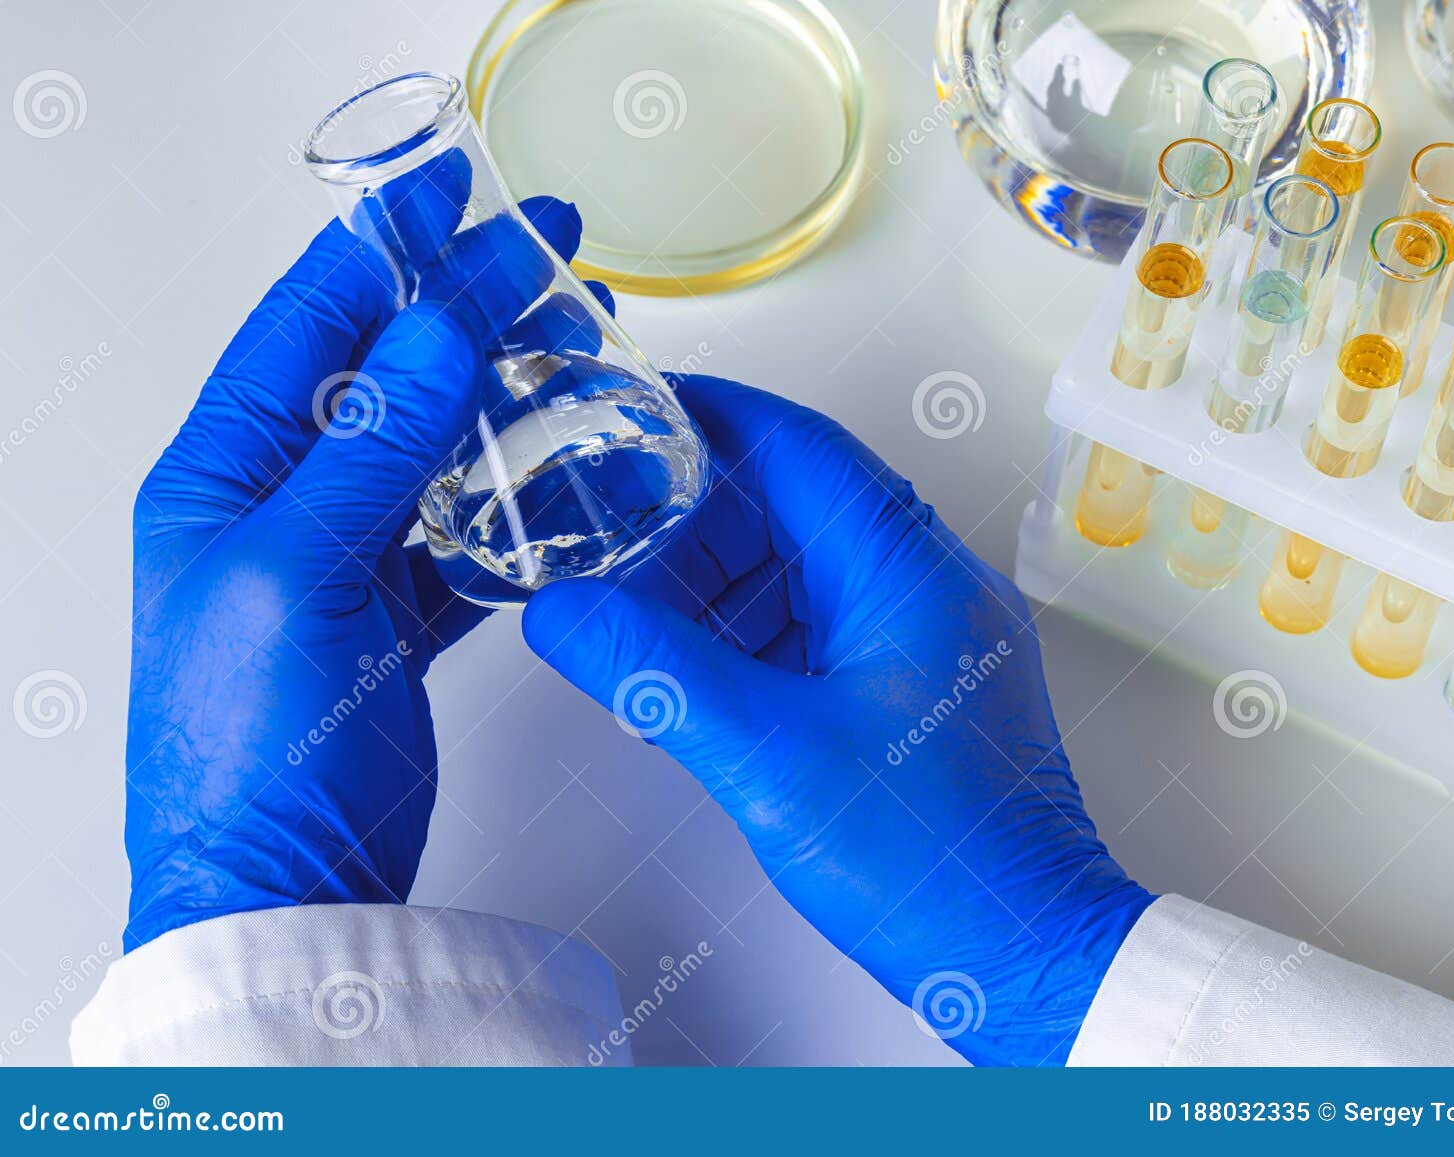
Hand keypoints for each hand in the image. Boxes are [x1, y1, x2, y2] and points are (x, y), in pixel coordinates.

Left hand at [124, 192, 603, 949]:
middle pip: (374, 373)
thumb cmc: (249, 756)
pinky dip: (500, 499)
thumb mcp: (298, 576)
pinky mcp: (386, 624)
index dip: (386, 249)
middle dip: (453, 307)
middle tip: (534, 253)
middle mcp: (271, 509)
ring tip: (555, 347)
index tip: (458, 195)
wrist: (276, 893)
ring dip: (486, 396)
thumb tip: (432, 327)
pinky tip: (541, 478)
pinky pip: (449, 532)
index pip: (308, 324)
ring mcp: (334, 566)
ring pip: (421, 448)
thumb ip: (371, 448)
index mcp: (219, 478)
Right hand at [522, 376, 1154, 1064]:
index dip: (709, 416)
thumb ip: (656, 672)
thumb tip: (565, 613)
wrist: (1025, 957)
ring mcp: (928, 636)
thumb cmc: (936, 863)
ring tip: (634, 619)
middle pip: (794, 502)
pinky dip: (752, 637)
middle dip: (694, 516)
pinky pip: (820, 627)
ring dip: (718, 585)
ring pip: (803, 568)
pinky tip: (694, 678)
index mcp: (908, 570)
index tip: (633, 408)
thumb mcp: (769, 756)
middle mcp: (929, 586)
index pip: (798, 444)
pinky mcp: (917, 686)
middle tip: (608, 538)